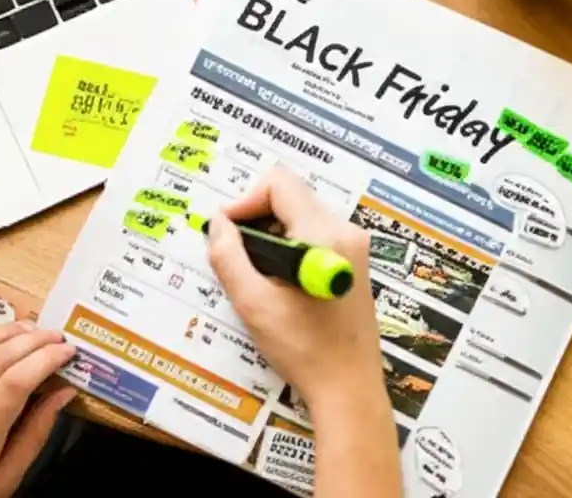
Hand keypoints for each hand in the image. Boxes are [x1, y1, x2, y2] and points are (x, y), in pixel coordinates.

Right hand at [207, 167, 384, 412]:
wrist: (348, 388)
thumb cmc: (304, 349)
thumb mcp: (253, 303)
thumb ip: (229, 255)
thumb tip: (217, 223)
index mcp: (324, 234)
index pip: (279, 183)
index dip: (244, 200)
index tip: (226, 232)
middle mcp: (345, 231)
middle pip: (290, 196)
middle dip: (256, 219)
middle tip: (237, 256)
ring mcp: (354, 246)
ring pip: (300, 214)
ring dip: (271, 234)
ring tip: (256, 275)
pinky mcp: (352, 262)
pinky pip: (313, 234)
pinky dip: (287, 246)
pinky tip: (277, 283)